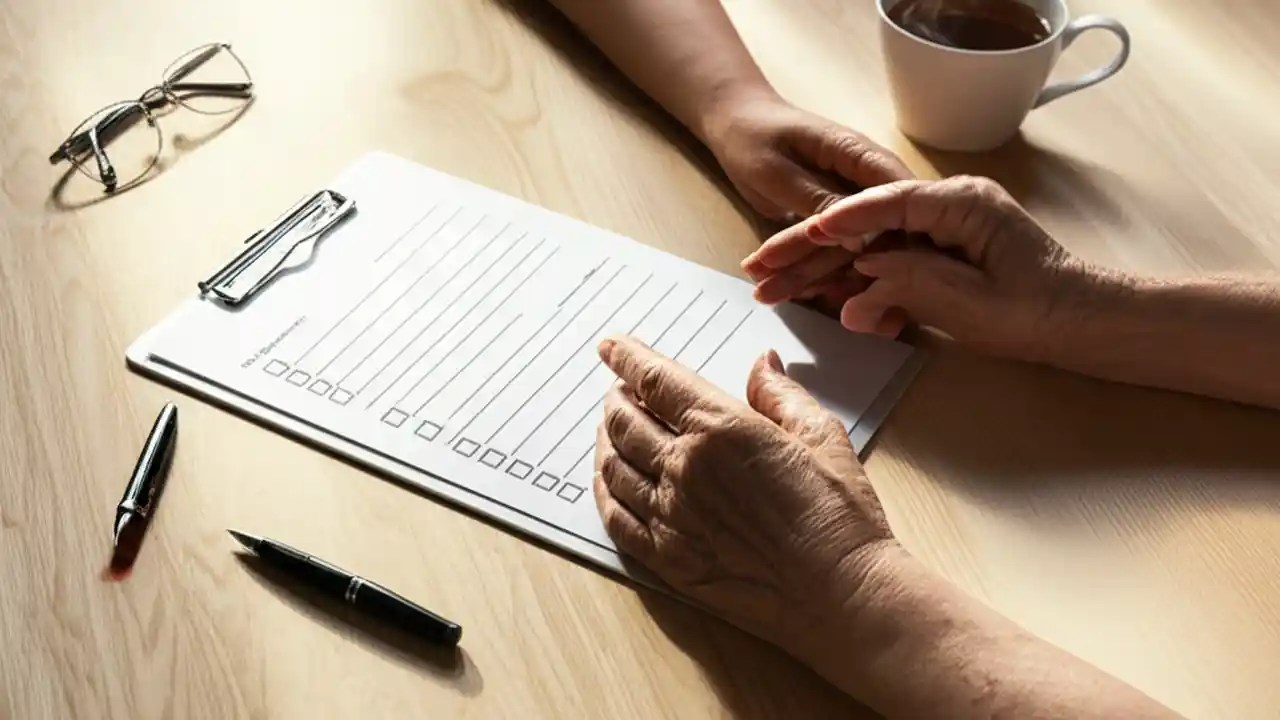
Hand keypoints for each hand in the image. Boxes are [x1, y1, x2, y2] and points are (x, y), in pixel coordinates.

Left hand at [593, 335, 895, 661]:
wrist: (842, 594)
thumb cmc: (839, 517)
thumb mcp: (821, 435)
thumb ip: (781, 394)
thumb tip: (762, 364)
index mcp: (721, 430)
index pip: (654, 380)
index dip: (626, 358)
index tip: (611, 346)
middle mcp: (684, 468)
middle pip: (625, 421)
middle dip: (617, 399)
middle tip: (619, 392)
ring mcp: (670, 516)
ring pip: (613, 466)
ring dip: (605, 440)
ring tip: (611, 430)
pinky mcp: (667, 560)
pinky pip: (615, 518)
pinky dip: (603, 492)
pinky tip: (607, 481)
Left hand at [701, 96, 916, 314]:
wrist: (734, 124)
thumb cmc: (754, 137)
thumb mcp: (779, 171)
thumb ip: (818, 202)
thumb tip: (859, 240)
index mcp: (862, 156)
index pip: (901, 198)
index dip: (900, 238)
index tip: (884, 278)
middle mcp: (865, 182)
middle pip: (878, 232)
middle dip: (853, 270)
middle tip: (826, 301)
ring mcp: (851, 205)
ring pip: (849, 250)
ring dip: (820, 278)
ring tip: (786, 298)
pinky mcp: (833, 223)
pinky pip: (831, 253)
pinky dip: (811, 274)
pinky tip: (791, 294)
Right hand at [742, 176, 1115, 360]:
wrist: (1080, 323)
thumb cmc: (1040, 310)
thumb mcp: (976, 302)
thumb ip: (915, 283)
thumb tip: (860, 281)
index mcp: (960, 204)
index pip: (885, 203)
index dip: (841, 222)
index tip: (803, 234)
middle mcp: (942, 208)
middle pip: (860, 225)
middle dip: (806, 249)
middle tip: (759, 268)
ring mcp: (934, 232)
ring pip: (862, 249)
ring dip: (816, 271)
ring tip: (769, 288)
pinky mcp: (932, 256)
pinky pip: (883, 268)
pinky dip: (853, 289)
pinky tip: (822, 305)